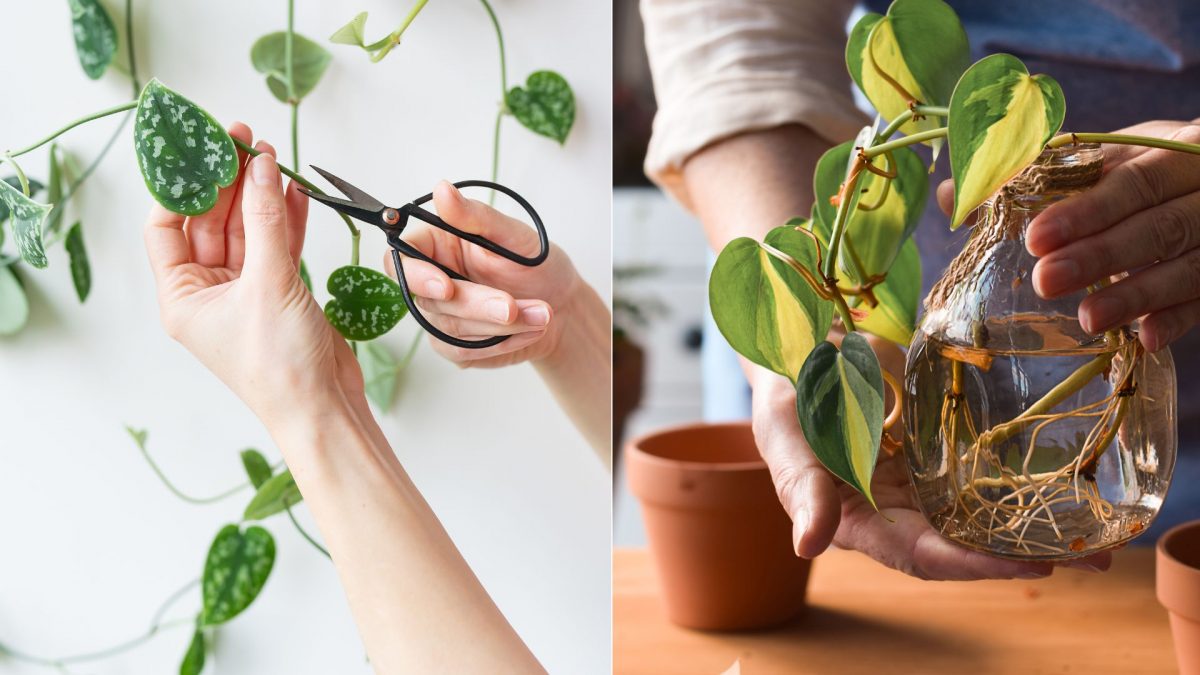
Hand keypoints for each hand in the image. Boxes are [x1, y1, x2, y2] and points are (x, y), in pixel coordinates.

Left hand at [143, 123, 362, 422]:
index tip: (202, 152)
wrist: (324, 407)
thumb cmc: (281, 368)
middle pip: (209, 222)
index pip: (165, 227)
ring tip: (271, 156)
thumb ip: (266, 221)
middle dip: (227, 182)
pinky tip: (292, 190)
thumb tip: (260, 167)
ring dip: (258, 196)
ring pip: (247, 231)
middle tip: (243, 142)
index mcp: (181, 297)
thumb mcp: (268, 284)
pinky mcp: (280, 294)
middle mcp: (208, 293)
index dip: (182, 188)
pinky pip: (277, 246)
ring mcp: (245, 292)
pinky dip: (285, 220)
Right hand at [384, 181, 582, 368]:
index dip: (415, 274)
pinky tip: (529, 328)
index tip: (447, 286)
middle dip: (476, 305)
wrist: (563, 307)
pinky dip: (501, 343)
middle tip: (513, 306)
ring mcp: (440, 315)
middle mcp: (432, 279)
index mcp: (437, 244)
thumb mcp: (515, 236)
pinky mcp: (453, 345)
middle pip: (428, 299)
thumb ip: (476, 217)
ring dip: (500, 325)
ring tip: (541, 313)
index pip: (402, 258)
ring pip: (450, 329)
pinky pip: (464, 351)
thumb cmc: (538, 266)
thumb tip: (442, 190)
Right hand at [751, 334, 1110, 579]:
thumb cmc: (783, 396)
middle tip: (1095, 560)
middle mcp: (896, 511)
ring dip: (1037, 528)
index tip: (1031, 565)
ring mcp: (921, 483)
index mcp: (858, 521)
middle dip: (1026, 556)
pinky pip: (984, 472)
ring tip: (1104, 539)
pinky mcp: (938, 451)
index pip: (919, 554)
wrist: (801, 349)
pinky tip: (1070, 484)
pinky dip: (1024, 483)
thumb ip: (801, 490)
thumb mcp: (783, 437)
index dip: (973, 564)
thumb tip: (808, 546)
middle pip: (965, 546)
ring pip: (983, 515)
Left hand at [938, 120, 1199, 351]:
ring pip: (1187, 266)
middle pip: (1157, 225)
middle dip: (1101, 255)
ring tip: (1088, 319)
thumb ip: (1029, 177)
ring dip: (1137, 295)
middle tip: (1046, 281)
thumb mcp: (1096, 163)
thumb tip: (951, 194)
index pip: (1128, 180)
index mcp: (1166, 151)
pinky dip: (1178, 319)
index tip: (1034, 238)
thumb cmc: (1140, 172)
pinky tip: (1145, 338)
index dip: (1085, 211)